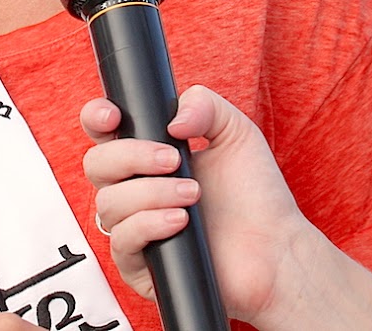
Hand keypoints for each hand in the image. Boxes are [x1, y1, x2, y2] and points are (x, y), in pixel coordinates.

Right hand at [81, 85, 319, 325]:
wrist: (275, 249)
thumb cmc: (255, 193)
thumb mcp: (235, 131)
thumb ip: (204, 105)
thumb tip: (171, 121)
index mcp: (148, 156)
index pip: (103, 132)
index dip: (96, 118)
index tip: (114, 116)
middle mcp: (135, 190)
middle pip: (96, 164)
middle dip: (131, 156)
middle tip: (174, 160)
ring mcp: (134, 228)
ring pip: (108, 203)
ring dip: (151, 193)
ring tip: (193, 194)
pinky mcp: (140, 266)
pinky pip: (121, 241)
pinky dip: (149, 224)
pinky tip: (181, 221)